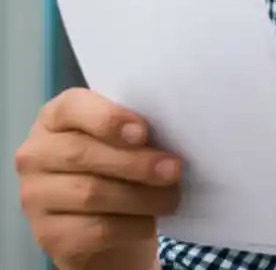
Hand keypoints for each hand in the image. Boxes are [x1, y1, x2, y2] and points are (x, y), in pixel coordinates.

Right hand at [13, 88, 182, 269]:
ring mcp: (35, 197)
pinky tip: (150, 223)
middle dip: (135, 163)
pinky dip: (131, 226)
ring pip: (90, 194)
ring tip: (170, 199)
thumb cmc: (119, 167)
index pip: (71, 107)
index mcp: (55, 119)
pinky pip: (95, 229)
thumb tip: (170, 136)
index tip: (142, 132)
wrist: (104, 226)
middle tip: (173, 170)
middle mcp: (35, 155)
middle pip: (81, 154)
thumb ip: (135, 131)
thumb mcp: (123, 141)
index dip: (107, 118)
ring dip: (141, 197)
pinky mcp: (48, 235)